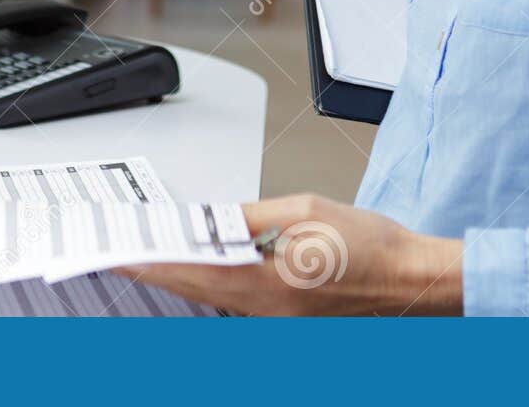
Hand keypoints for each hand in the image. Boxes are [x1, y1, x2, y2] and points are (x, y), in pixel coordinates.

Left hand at [114, 193, 462, 315]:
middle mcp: (264, 309)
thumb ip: (250, 216)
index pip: (190, 270)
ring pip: (208, 294)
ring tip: (145, 250)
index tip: (117, 247)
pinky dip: (206, 279)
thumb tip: (209, 217)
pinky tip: (192, 263)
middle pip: (192, 287)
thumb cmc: (372, 247)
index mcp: (266, 285)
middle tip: (118, 247)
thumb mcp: (304, 212)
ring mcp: (272, 316)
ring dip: (177, 273)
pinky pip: (230, 297)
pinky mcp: (282, 314)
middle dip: (153, 266)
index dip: (148, 259)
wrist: (412, 282)